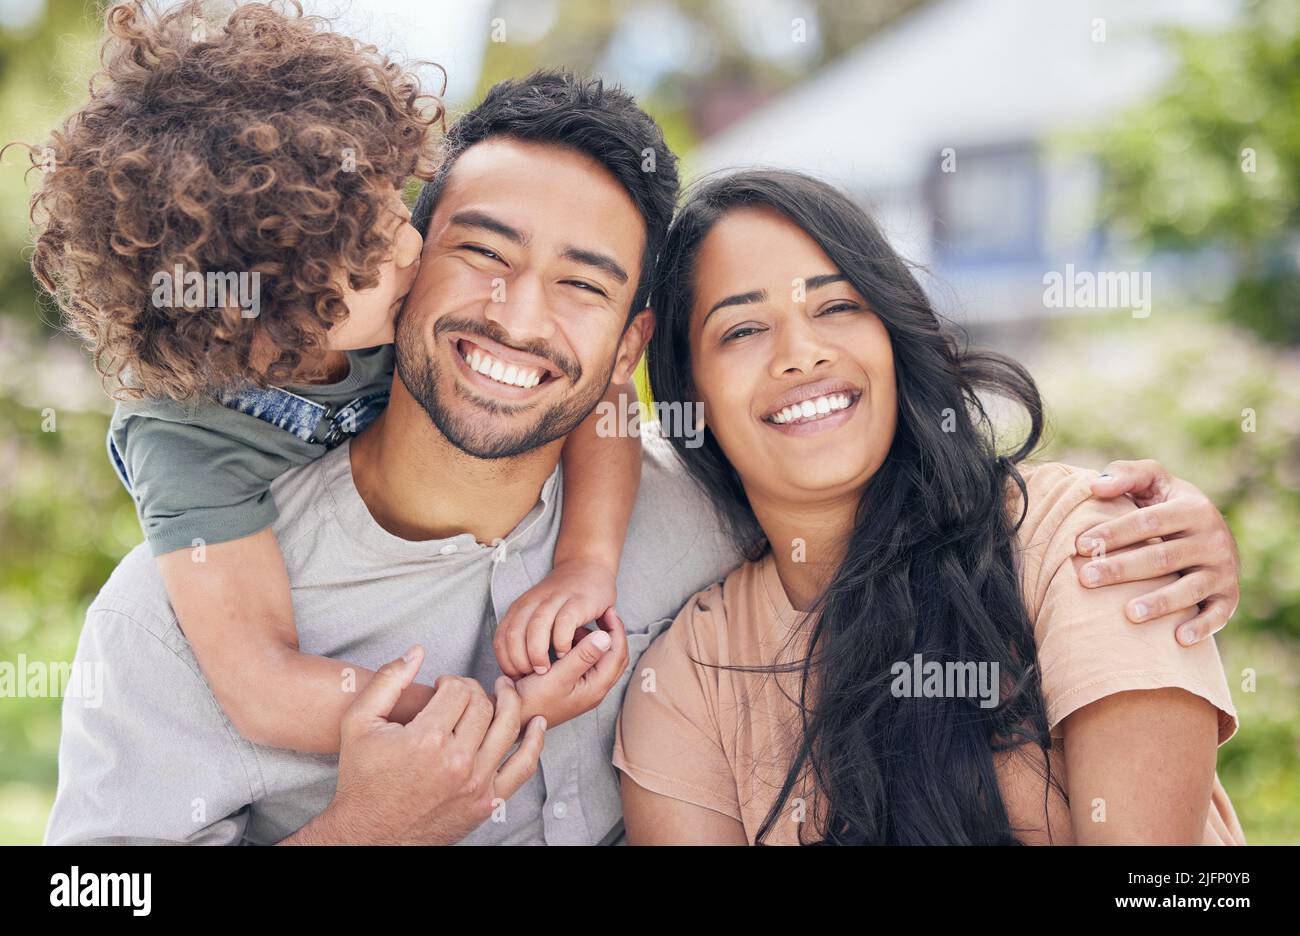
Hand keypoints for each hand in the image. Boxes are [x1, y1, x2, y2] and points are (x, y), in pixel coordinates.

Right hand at [296, 646, 544, 844]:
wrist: (369, 833)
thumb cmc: (362, 779)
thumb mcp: (359, 722)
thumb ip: (388, 681)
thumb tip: (416, 652)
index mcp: (427, 739)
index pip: (459, 690)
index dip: (451, 680)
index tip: (443, 686)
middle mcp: (456, 761)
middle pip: (483, 705)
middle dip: (475, 690)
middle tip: (464, 692)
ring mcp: (476, 783)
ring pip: (508, 727)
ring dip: (509, 702)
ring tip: (504, 691)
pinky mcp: (486, 802)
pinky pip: (523, 767)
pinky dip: (534, 741)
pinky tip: (536, 723)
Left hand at [493, 558, 617, 677]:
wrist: (588, 568)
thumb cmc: (563, 602)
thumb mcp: (537, 615)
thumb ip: (525, 635)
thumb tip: (516, 671)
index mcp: (519, 608)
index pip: (501, 639)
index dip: (506, 662)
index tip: (518, 677)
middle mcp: (533, 602)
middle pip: (514, 634)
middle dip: (519, 661)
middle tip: (531, 677)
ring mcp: (555, 600)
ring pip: (536, 627)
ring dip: (537, 654)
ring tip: (545, 670)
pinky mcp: (578, 601)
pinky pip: (564, 622)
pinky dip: (562, 641)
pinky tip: (565, 653)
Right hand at [513, 608, 628, 729]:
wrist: (513, 717)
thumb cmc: (532, 701)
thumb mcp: (558, 676)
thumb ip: (582, 656)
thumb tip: (606, 636)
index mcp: (596, 687)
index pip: (618, 654)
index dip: (617, 630)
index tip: (609, 611)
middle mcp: (594, 688)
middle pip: (614, 656)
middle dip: (612, 634)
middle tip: (604, 615)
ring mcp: (584, 687)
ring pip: (600, 658)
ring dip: (594, 640)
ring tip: (580, 626)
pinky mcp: (573, 684)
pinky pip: (586, 661)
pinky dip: (582, 647)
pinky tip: (568, 638)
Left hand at [1076, 459, 1239, 645]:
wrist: (1211, 530)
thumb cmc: (1167, 504)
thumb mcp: (1154, 482)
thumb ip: (1126, 475)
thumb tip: (1094, 486)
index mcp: (1193, 508)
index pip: (1148, 521)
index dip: (1114, 532)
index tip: (1079, 545)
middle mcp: (1213, 539)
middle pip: (1161, 557)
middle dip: (1121, 569)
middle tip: (1086, 579)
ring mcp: (1223, 569)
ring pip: (1189, 589)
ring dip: (1159, 603)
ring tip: (1128, 614)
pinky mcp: (1230, 596)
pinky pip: (1218, 614)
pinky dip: (1201, 627)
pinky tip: (1178, 639)